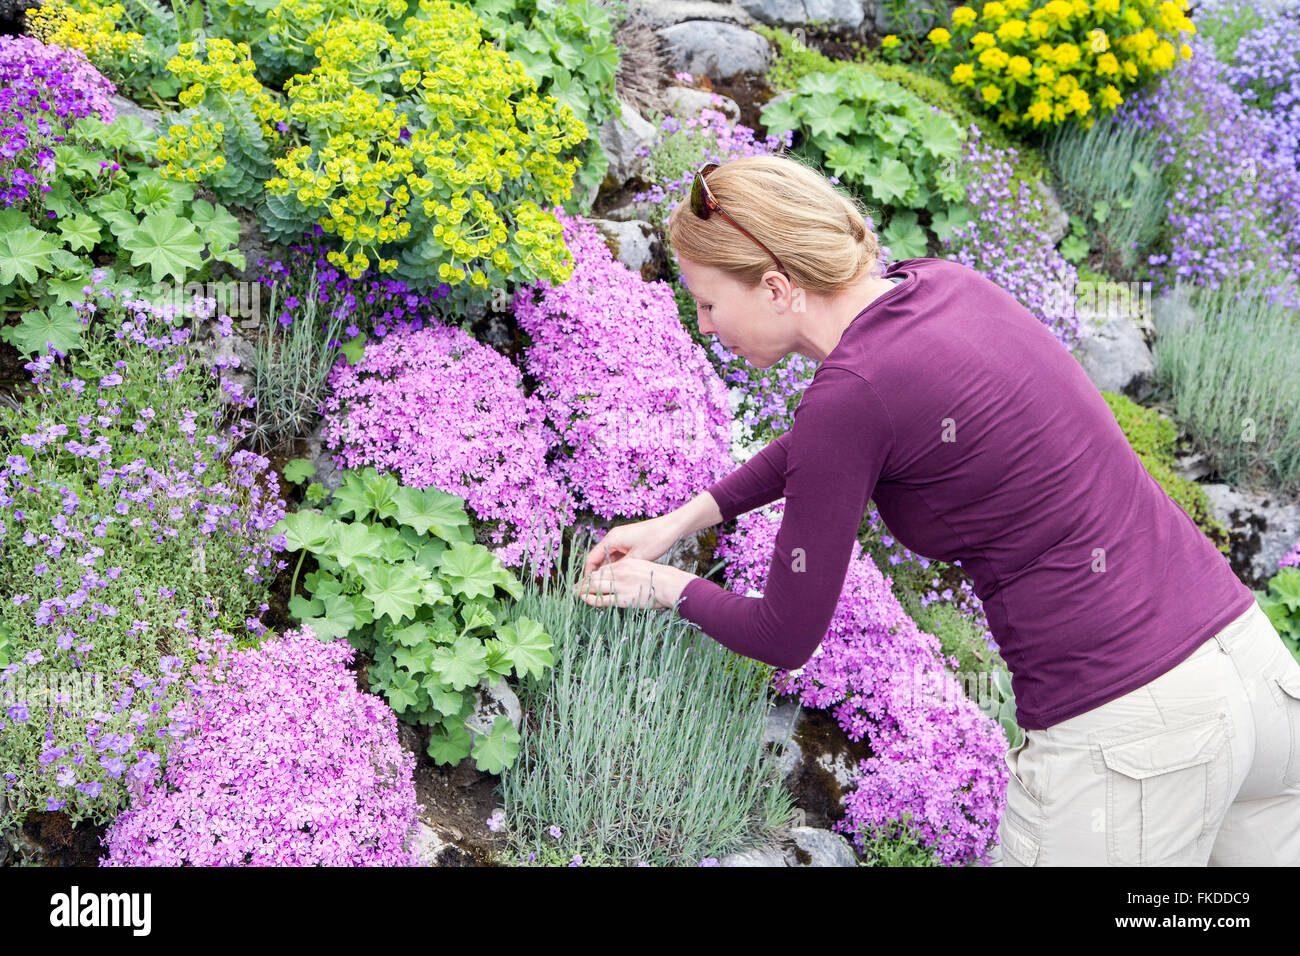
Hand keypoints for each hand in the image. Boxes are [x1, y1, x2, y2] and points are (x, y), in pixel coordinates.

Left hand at [575, 557, 693, 609]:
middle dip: (583, 581)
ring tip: (576, 593)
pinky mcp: (622, 598)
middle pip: (595, 575)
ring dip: (583, 589)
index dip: (593, 574)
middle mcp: (620, 572)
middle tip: (575, 587)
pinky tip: (584, 599)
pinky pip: (602, 599)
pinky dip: (591, 598)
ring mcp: (620, 585)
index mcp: (626, 563)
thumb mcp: (644, 566)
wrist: (670, 585)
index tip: (587, 579)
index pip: (603, 568)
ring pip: (594, 585)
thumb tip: (626, 577)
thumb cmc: (662, 577)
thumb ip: (632, 570)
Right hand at [580, 514, 684, 578]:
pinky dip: (618, 566)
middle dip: (597, 574)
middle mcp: (613, 537)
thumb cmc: (656, 540)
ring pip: (609, 558)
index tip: (588, 588)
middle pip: (599, 558)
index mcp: (611, 539)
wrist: (672, 527)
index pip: (591, 558)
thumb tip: (607, 581)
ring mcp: (621, 539)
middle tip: (597, 589)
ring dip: (609, 570)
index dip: (588, 574)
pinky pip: (619, 555)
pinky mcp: (630, 541)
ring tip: (609, 586)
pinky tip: (622, 577)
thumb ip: (619, 570)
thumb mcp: (637, 558)